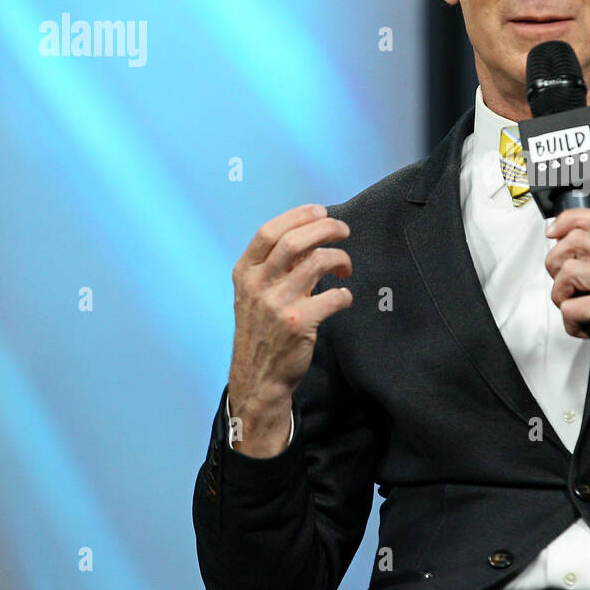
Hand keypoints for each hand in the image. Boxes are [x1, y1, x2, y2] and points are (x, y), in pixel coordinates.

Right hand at [227, 204, 353, 455]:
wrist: (258, 377)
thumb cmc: (261, 330)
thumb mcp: (254, 294)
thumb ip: (274, 266)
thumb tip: (310, 235)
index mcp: (245, 273)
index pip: (269, 231)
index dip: (298, 216)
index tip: (321, 211)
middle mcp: (258, 285)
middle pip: (295, 240)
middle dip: (326, 228)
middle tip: (344, 230)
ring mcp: (278, 304)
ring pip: (318, 262)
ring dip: (340, 258)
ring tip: (345, 268)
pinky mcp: (299, 324)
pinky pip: (334, 297)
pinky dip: (344, 294)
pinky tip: (343, 298)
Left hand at [544, 209, 589, 422]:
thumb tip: (561, 243)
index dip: (570, 219)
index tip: (553, 231)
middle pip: (576, 240)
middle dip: (555, 262)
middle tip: (563, 285)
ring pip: (567, 271)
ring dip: (560, 296)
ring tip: (576, 311)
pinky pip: (569, 307)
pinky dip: (569, 324)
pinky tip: (585, 330)